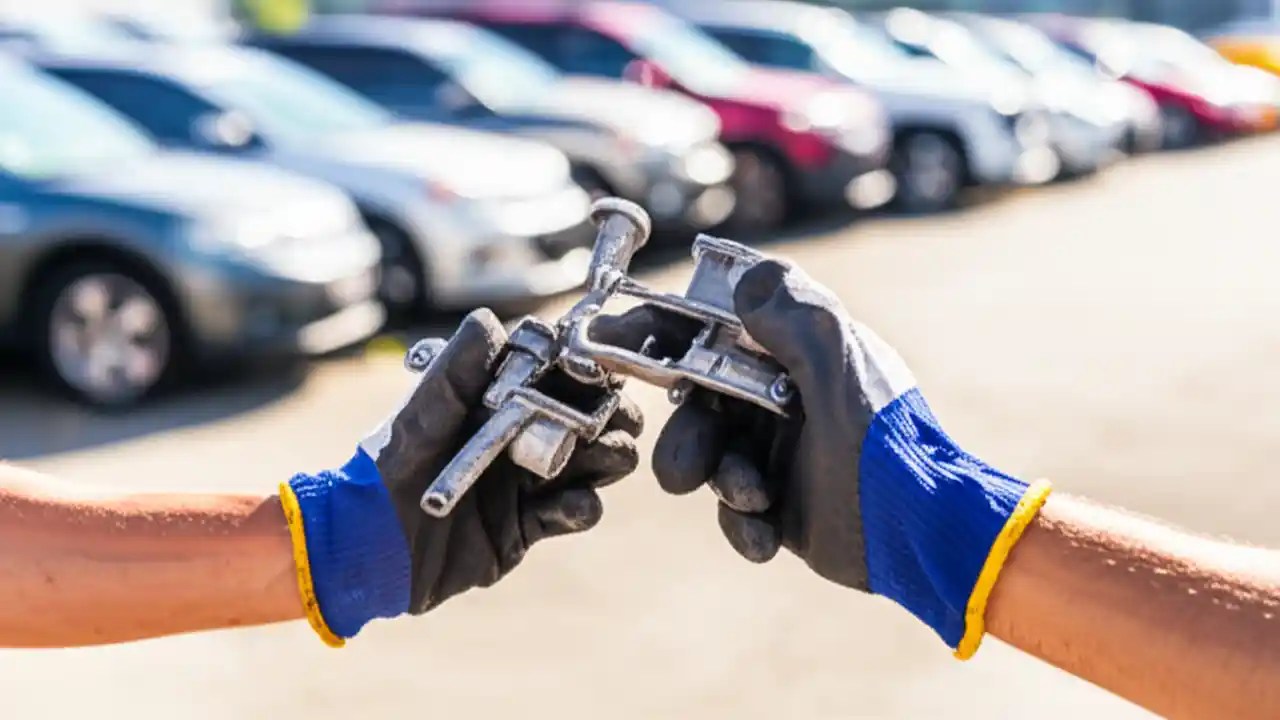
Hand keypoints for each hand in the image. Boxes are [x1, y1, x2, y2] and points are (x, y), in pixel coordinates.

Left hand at [281, 309, 643, 644]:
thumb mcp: (419, 420)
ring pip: (598, 462)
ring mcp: (529, 483)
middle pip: (595, 417)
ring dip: (608, 456)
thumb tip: (489, 320)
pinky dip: (582, 507)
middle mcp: (522, 437)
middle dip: (613, 415)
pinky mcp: (530, 527)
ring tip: (600, 458)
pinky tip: (569, 506)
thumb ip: (454, 374)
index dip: (590, 369)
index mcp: (500, 402)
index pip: (562, 374)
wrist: (366, 551)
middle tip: (612, 420)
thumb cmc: (383, 475)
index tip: (600, 370)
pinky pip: (577, 512)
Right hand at [642, 259, 1050, 657]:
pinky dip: (744, 527)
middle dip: (687, 437)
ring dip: (721, 482)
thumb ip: (798, 319)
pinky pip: (735, 513)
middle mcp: (783, 399)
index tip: (624, 346)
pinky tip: (767, 537)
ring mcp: (781, 454)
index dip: (669, 334)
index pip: (720, 329)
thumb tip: (750, 278)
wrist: (921, 532)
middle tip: (681, 472)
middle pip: (700, 404)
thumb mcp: (842, 369)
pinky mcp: (782, 507)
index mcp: (798, 355)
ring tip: (752, 499)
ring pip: (711, 459)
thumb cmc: (885, 444)